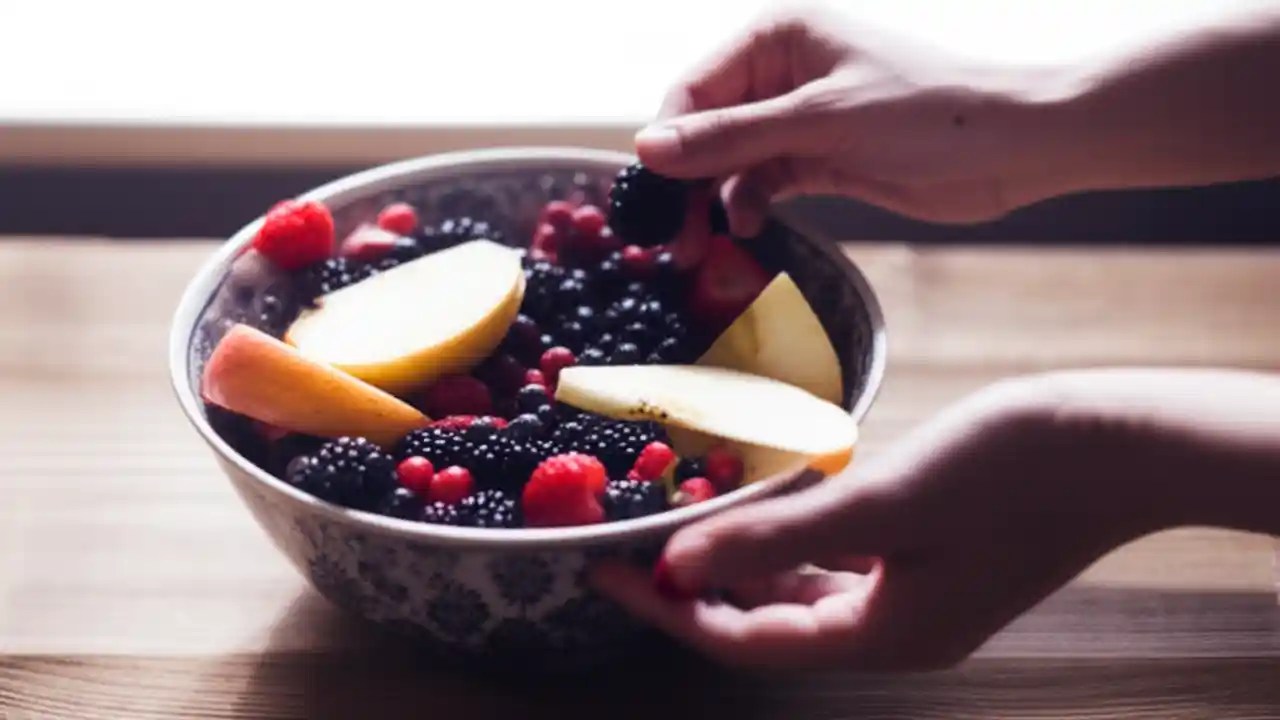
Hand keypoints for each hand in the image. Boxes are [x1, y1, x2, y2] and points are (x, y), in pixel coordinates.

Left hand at [592, 375, 1169, 670]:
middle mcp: (893, 629)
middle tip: (627, 546)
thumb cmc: (1013, 470)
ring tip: (677, 525)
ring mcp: (914, 594)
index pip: (743, 640)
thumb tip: (676, 570)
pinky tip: (762, 504)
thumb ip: (774, 537)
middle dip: (691, 587)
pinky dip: (789, 538)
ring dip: (737, 561)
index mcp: (883, 636)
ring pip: (797, 589)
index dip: (666, 610)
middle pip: (763, 620)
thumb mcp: (884, 504)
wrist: (1120, 444)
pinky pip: (835, 560)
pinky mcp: (928, 556)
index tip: (601, 572)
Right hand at [637, 6, 1075, 233]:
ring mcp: (799, 118)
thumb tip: (645, 149)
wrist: (1013, 147)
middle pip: (706, 127)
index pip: (694, 86)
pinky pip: (761, 181)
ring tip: (706, 245)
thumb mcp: (821, 121)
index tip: (653, 193)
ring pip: (730, 161)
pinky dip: (750, 204)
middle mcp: (780, 72)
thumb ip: (731, 138)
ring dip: (715, 199)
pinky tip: (749, 227)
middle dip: (688, 179)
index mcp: (777, 36)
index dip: (669, 138)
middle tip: (676, 238)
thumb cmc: (928, 111)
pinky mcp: (818, 158)